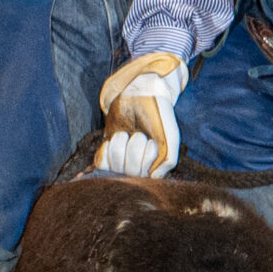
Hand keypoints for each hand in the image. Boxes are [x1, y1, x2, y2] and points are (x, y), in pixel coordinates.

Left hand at [95, 51, 184, 179]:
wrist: (141, 94)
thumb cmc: (158, 116)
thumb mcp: (171, 138)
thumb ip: (169, 160)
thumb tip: (153, 177)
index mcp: (154, 166)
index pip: (146, 176)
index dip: (147, 156)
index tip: (152, 141)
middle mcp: (137, 167)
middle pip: (130, 172)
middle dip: (133, 149)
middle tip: (139, 134)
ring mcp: (121, 161)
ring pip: (115, 167)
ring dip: (120, 145)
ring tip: (126, 133)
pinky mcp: (106, 152)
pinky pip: (101, 163)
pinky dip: (106, 149)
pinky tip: (114, 138)